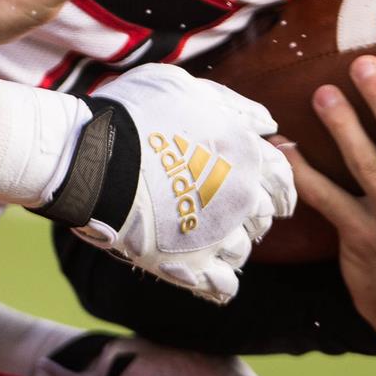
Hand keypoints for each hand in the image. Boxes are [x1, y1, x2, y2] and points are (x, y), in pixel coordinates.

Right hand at [44, 63, 294, 302]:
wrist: (92, 156)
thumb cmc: (136, 114)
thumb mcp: (188, 90)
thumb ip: (235, 107)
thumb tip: (269, 123)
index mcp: (247, 155)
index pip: (283, 178)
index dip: (278, 187)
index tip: (272, 195)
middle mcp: (243, 198)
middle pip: (263, 217)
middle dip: (248, 214)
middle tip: (219, 208)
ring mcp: (219, 234)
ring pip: (242, 250)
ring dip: (227, 243)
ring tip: (198, 234)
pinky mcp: (193, 266)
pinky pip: (223, 286)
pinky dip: (215, 280)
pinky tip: (199, 268)